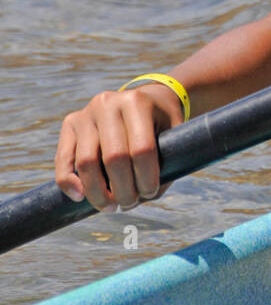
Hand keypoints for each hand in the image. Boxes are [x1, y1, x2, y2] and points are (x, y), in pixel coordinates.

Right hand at [54, 83, 185, 210]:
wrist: (143, 98)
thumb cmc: (160, 122)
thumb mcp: (173, 132)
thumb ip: (166, 163)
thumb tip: (144, 197)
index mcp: (137, 103)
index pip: (142, 149)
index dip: (146, 179)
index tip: (150, 193)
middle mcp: (108, 103)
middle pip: (114, 158)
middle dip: (123, 190)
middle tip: (129, 204)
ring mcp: (87, 112)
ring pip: (86, 162)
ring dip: (98, 193)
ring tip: (110, 206)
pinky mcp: (70, 123)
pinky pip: (63, 159)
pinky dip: (68, 182)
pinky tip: (80, 197)